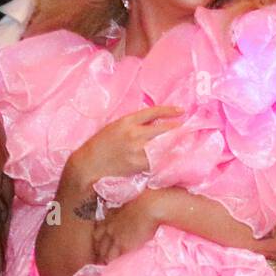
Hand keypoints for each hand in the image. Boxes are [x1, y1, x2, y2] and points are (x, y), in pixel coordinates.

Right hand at [67, 106, 183, 183]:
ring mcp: (137, 150)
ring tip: (184, 145)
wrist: (89, 165)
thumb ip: (133, 124)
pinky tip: (172, 159)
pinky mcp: (139, 165)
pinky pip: (158, 161)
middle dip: (177, 129)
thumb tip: (155, 123)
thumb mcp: (115, 128)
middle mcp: (133, 134)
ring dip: (175, 145)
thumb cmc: (100, 146)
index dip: (169, 110)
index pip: (153, 112)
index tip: (181, 110)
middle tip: (186, 130)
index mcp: (126, 121)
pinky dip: (166, 159)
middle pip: (163, 129)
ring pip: (163, 146)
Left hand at [93, 190, 166, 262]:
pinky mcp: (123, 246)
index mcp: (110, 218)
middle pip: (99, 245)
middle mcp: (109, 229)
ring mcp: (115, 238)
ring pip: (104, 253)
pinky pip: (113, 258)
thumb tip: (120, 212)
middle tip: (101, 259)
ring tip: (107, 266)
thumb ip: (121, 211)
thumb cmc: (144, 202)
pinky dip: (112, 263)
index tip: (101, 246)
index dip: (99, 241)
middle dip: (99, 252)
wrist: (150, 206)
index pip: (97, 234)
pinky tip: (114, 267)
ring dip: (105, 259)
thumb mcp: (127, 205)